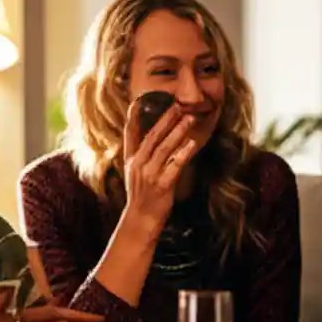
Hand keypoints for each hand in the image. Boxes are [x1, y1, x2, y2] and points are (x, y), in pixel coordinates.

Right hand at [120, 99, 198, 233]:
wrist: (141, 220)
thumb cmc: (142, 196)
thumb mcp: (135, 173)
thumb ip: (142, 156)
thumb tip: (154, 139)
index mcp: (131, 160)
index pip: (130, 134)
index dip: (133, 117)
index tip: (139, 101)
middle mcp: (139, 164)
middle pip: (153, 136)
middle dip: (166, 119)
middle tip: (178, 105)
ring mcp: (150, 174)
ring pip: (165, 148)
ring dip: (178, 131)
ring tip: (189, 118)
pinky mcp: (162, 185)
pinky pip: (174, 165)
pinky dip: (183, 153)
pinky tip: (192, 144)